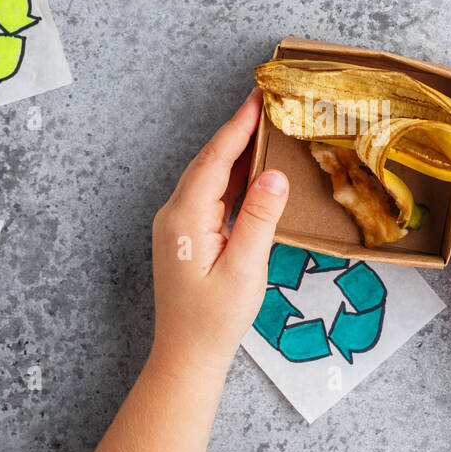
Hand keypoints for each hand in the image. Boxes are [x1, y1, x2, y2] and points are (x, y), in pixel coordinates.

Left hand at [151, 90, 289, 374]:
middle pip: (209, 160)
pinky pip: (210, 193)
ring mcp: (178, 224)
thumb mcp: (245, 269)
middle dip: (237, 129)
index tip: (258, 96)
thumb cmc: (214, 320)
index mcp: (186, 217)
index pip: (216, 159)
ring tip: (264, 126)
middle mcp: (175, 214)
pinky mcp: (186, 235)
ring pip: (209, 176)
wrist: (187, 355)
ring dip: (236, 151)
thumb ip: (260, 218)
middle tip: (266, 101)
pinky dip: (231, 175)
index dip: (239, 126)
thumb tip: (275, 174)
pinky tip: (252, 168)